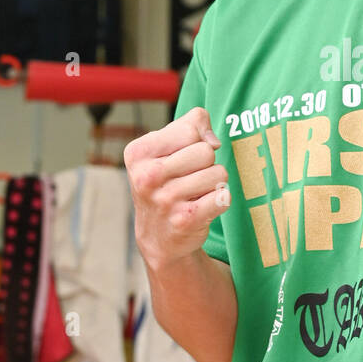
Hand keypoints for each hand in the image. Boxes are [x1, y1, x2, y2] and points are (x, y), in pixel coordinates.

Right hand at [124, 106, 230, 270]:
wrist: (158, 236)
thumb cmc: (166, 182)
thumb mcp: (165, 147)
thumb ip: (191, 125)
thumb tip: (213, 141)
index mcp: (138, 152)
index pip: (190, 129)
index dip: (195, 141)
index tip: (181, 158)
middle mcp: (147, 176)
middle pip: (206, 151)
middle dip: (206, 163)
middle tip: (189, 179)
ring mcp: (165, 200)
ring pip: (219, 173)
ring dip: (214, 183)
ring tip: (195, 194)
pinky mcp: (185, 220)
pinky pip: (223, 197)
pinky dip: (220, 200)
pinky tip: (202, 208)